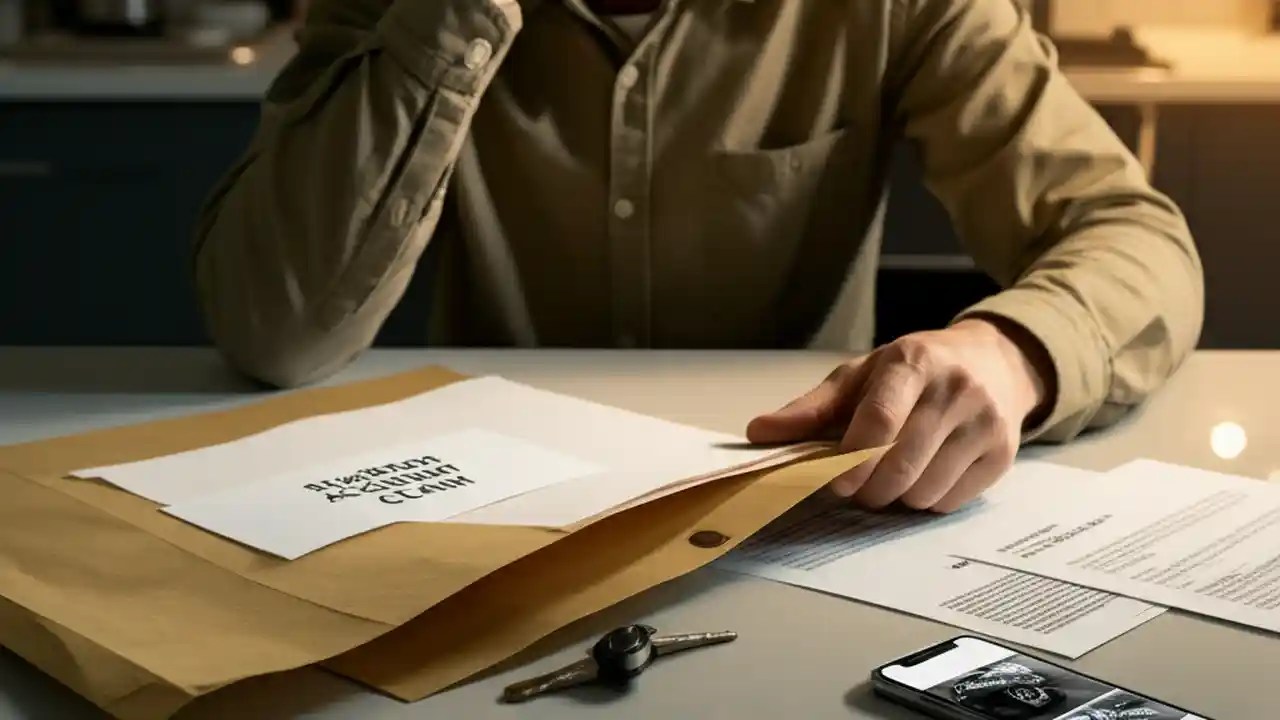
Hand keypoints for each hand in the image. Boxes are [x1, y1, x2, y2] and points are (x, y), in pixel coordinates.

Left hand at [746, 317, 1054, 512]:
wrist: (994, 362)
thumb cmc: (913, 371)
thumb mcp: (860, 375)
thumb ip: (812, 408)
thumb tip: (757, 433)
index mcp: (912, 362)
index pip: (879, 419)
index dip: (851, 459)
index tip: (833, 483)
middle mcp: (954, 388)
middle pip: (901, 463)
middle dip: (868, 488)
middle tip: (855, 486)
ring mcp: (985, 421)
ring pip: (924, 490)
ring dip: (896, 497)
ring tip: (890, 477)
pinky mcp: (1003, 453)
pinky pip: (950, 502)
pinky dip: (926, 501)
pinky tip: (923, 476)